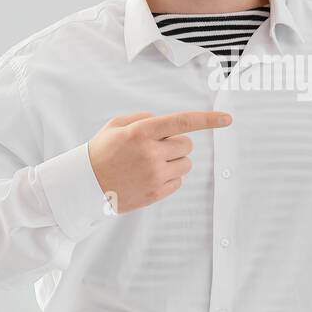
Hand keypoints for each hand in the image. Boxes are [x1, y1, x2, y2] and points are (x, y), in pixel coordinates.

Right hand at [87, 110, 232, 213]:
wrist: (84, 184)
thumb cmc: (101, 151)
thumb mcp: (116, 125)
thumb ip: (143, 118)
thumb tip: (166, 124)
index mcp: (141, 132)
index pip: (182, 122)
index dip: (208, 120)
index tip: (227, 119)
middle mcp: (151, 153)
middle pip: (187, 145)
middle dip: (176, 145)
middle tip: (156, 148)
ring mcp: (154, 174)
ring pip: (185, 164)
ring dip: (174, 162)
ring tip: (150, 164)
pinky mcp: (155, 193)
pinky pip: (178, 182)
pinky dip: (169, 178)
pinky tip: (149, 177)